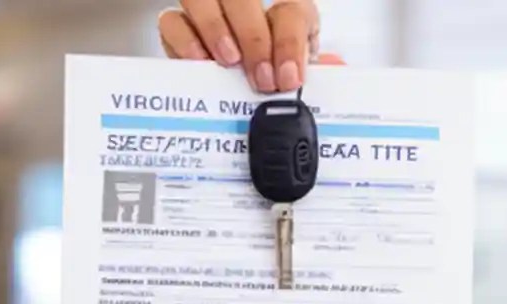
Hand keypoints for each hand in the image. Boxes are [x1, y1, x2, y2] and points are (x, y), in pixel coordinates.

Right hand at [157, 0, 342, 92]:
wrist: (242, 91)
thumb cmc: (275, 80)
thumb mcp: (298, 77)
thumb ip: (318, 72)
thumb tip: (335, 66)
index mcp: (287, 14)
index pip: (291, 10)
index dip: (290, 43)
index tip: (289, 77)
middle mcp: (246, 4)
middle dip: (255, 40)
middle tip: (261, 79)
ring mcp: (210, 9)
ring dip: (217, 29)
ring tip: (229, 63)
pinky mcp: (179, 25)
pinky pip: (172, 21)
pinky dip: (184, 40)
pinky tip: (199, 62)